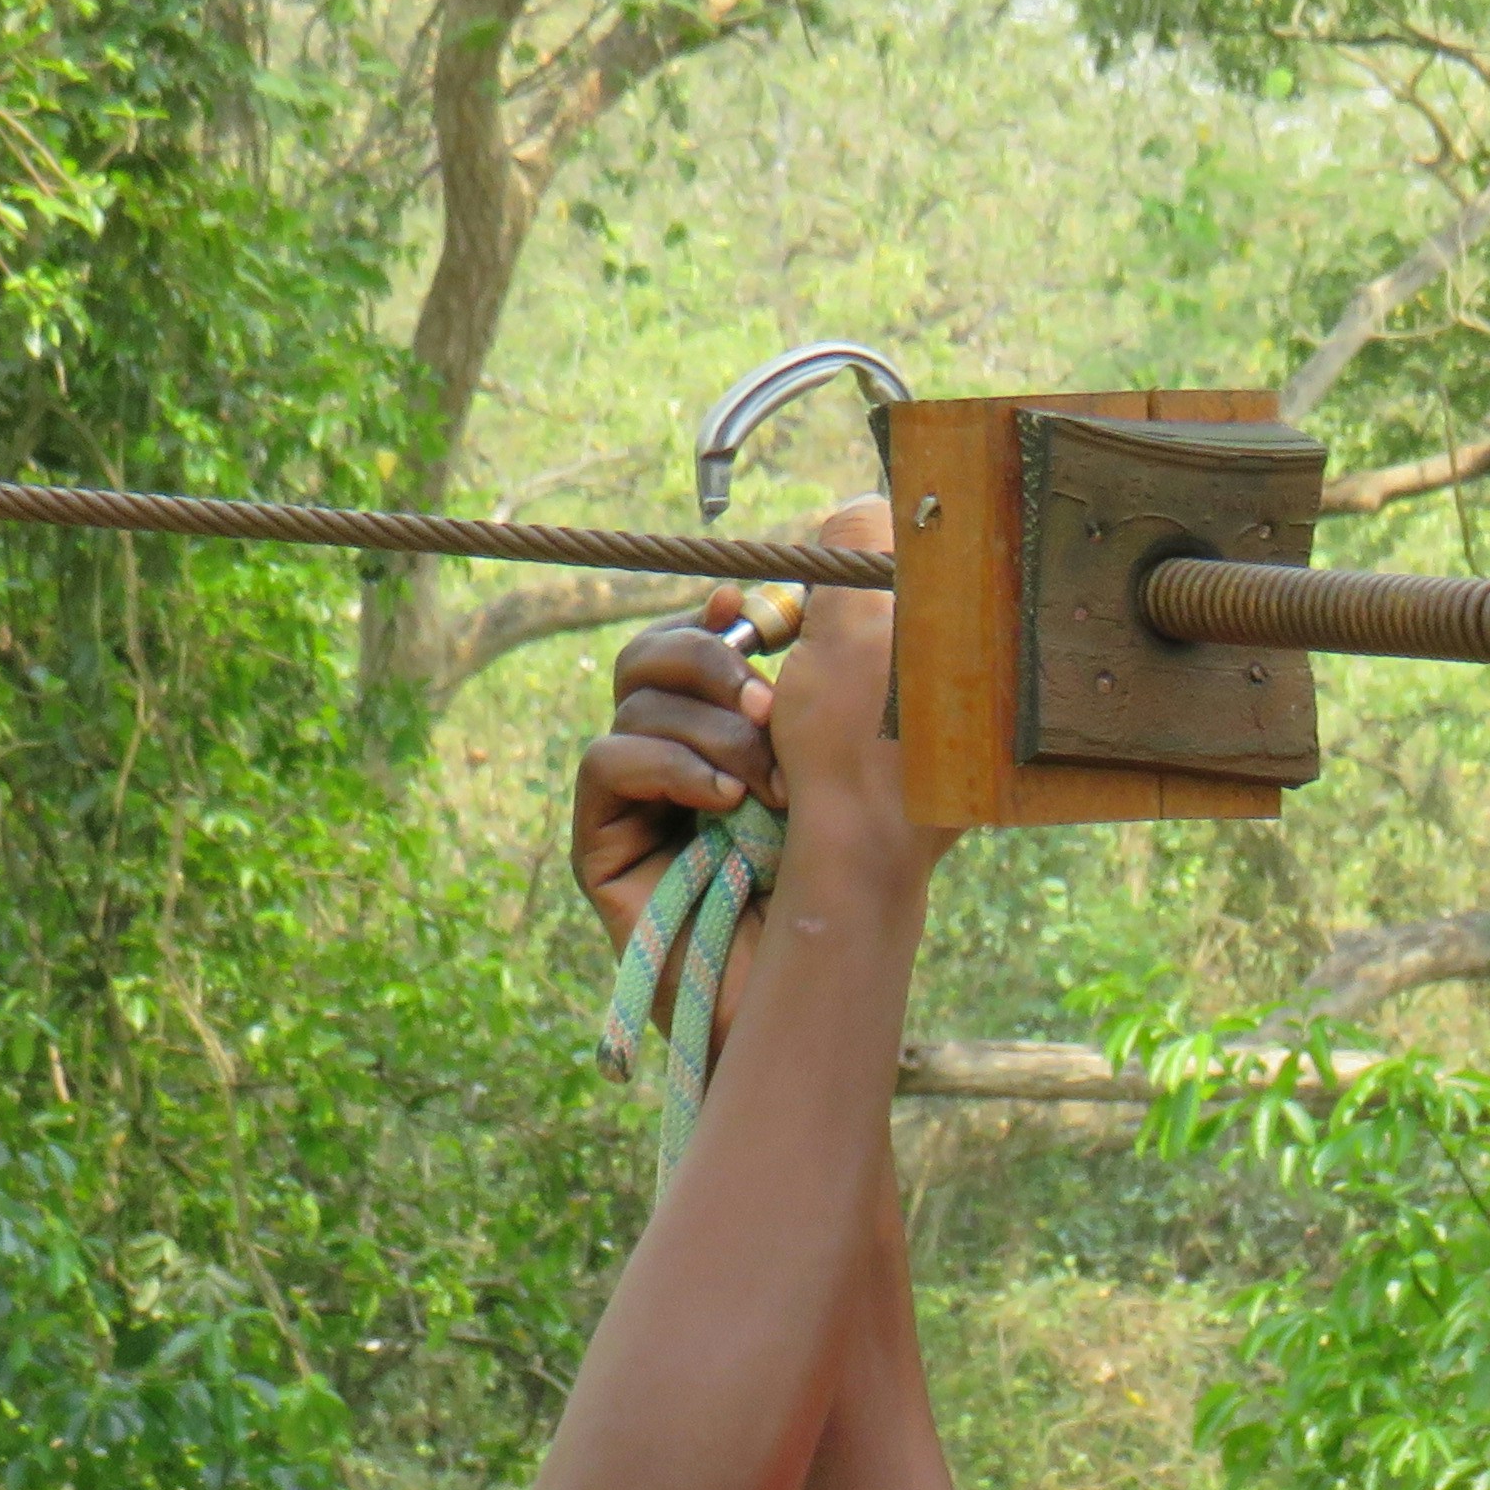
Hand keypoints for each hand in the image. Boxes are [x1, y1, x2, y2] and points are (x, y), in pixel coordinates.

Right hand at [571, 505, 931, 1044]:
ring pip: (634, 693)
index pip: (717, 632)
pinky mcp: (608, 845)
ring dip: (709, 726)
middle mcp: (699, 750)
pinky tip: (725, 805)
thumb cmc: (869, 859)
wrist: (831, 981)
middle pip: (660, 647)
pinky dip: (667, 766)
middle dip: (713, 661)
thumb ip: (870, 617)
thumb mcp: (883, 721)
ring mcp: (649, 798)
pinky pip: (605, 757)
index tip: (760, 613)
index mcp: (762, 720)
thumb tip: (853, 508)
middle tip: (774, 709)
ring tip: (767, 785)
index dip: (730, 610)